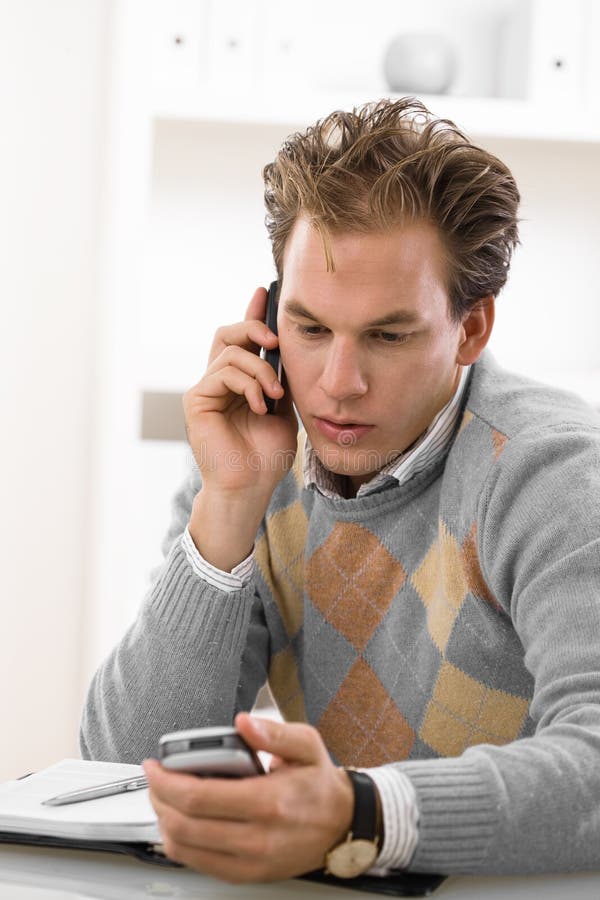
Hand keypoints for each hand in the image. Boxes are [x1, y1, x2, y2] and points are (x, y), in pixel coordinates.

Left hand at [143, 713, 353, 882]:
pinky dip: (180, 844)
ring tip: (164, 799)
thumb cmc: (320, 784)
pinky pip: (199, 864)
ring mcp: (252, 860)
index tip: (155, 766)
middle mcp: (258, 836)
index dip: (166, 781)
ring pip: (186, 848)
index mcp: (269, 800)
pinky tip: (179, 823)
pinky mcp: (248, 873)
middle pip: (184, 824)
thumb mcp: (306, 745)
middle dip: (158, 799)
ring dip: (164, 822)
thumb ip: (273, 732)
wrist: (343, 824)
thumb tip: (243, 723)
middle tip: (155, 780)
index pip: (199, 797)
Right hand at [183, 287, 297, 498]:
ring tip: (274, 394)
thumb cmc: (266, 455)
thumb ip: (280, 378)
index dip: (252, 314)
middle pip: (228, 333)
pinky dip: (248, 385)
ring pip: (230, 352)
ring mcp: (205, 390)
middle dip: (254, 327)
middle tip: (275, 339)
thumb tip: (285, 347)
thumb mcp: (283, 408)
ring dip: (260, 369)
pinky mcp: (196, 400)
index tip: (264, 292)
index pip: (242, 340)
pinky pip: (223, 372)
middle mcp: (218, 382)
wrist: (250, 486)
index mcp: (238, 382)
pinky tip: (259, 405)